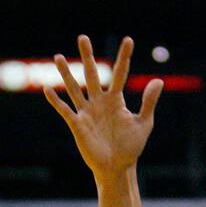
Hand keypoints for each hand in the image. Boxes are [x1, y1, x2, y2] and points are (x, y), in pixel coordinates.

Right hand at [44, 35, 162, 179]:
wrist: (117, 168)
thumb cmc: (130, 148)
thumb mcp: (143, 124)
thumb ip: (148, 102)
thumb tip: (158, 81)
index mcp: (115, 100)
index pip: (119, 73)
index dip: (124, 57)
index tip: (128, 40)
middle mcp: (99, 102)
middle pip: (92, 74)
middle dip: (88, 56)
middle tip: (83, 37)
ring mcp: (87, 112)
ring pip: (74, 88)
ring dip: (66, 74)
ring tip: (59, 57)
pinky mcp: (77, 125)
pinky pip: (64, 110)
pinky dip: (56, 101)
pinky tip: (47, 89)